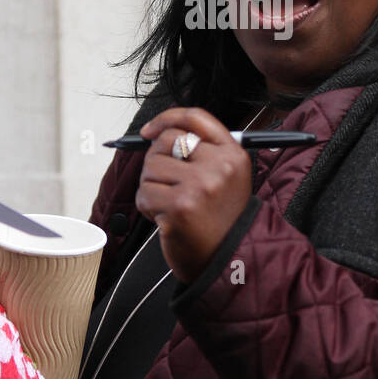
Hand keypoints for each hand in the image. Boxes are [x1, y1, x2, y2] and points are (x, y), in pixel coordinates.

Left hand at [136, 107, 252, 282]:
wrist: (228, 260)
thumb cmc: (221, 219)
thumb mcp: (226, 177)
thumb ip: (201, 150)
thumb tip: (157, 132)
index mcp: (233, 154)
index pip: (195, 117)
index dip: (166, 118)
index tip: (149, 131)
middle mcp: (219, 167)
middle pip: (167, 140)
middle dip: (157, 160)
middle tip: (166, 183)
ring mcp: (199, 186)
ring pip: (151, 167)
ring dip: (152, 187)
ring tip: (170, 204)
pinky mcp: (179, 208)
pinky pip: (144, 194)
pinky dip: (147, 206)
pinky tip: (165, 217)